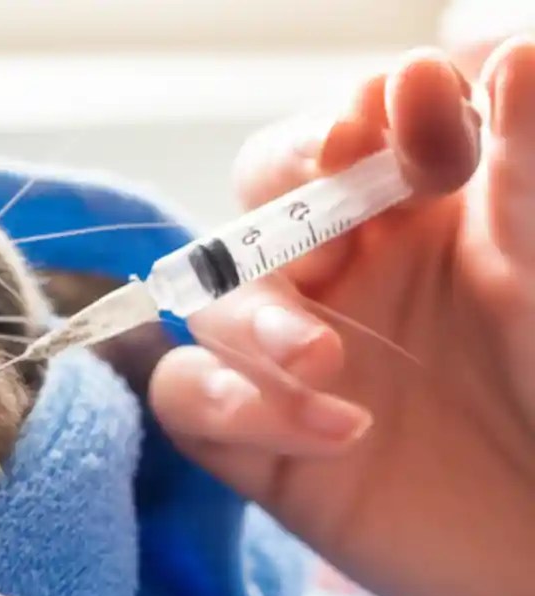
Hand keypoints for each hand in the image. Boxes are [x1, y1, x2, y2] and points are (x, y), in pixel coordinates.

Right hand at [142, 38, 534, 595]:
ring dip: (259, 320)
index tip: (406, 111)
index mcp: (413, 225)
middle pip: (254, 204)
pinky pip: (190, 401)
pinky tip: (338, 432)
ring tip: (327, 360)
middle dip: (282, 190)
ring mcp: (296, 364)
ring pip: (212, 303)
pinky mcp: (263, 449)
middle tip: (331, 175)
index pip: (340, 141)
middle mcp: (345, 282)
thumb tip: (495, 48)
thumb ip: (528, 155)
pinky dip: (236, 405)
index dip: (351, 121)